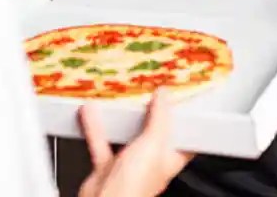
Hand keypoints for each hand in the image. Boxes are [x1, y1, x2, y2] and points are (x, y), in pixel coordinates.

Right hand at [77, 90, 193, 196]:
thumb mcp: (154, 142)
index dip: (185, 119)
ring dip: (120, 118)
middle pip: (155, 133)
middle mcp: (152, 162)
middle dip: (150, 113)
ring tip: (118, 98)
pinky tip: (91, 112)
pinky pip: (102, 142)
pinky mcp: (108, 167)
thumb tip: (165, 95)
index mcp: (171, 159)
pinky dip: (96, 127)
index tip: (182, 98)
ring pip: (126, 136)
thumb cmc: (135, 184)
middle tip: (147, 92)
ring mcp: (129, 165)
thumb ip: (160, 117)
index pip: (185, 137)